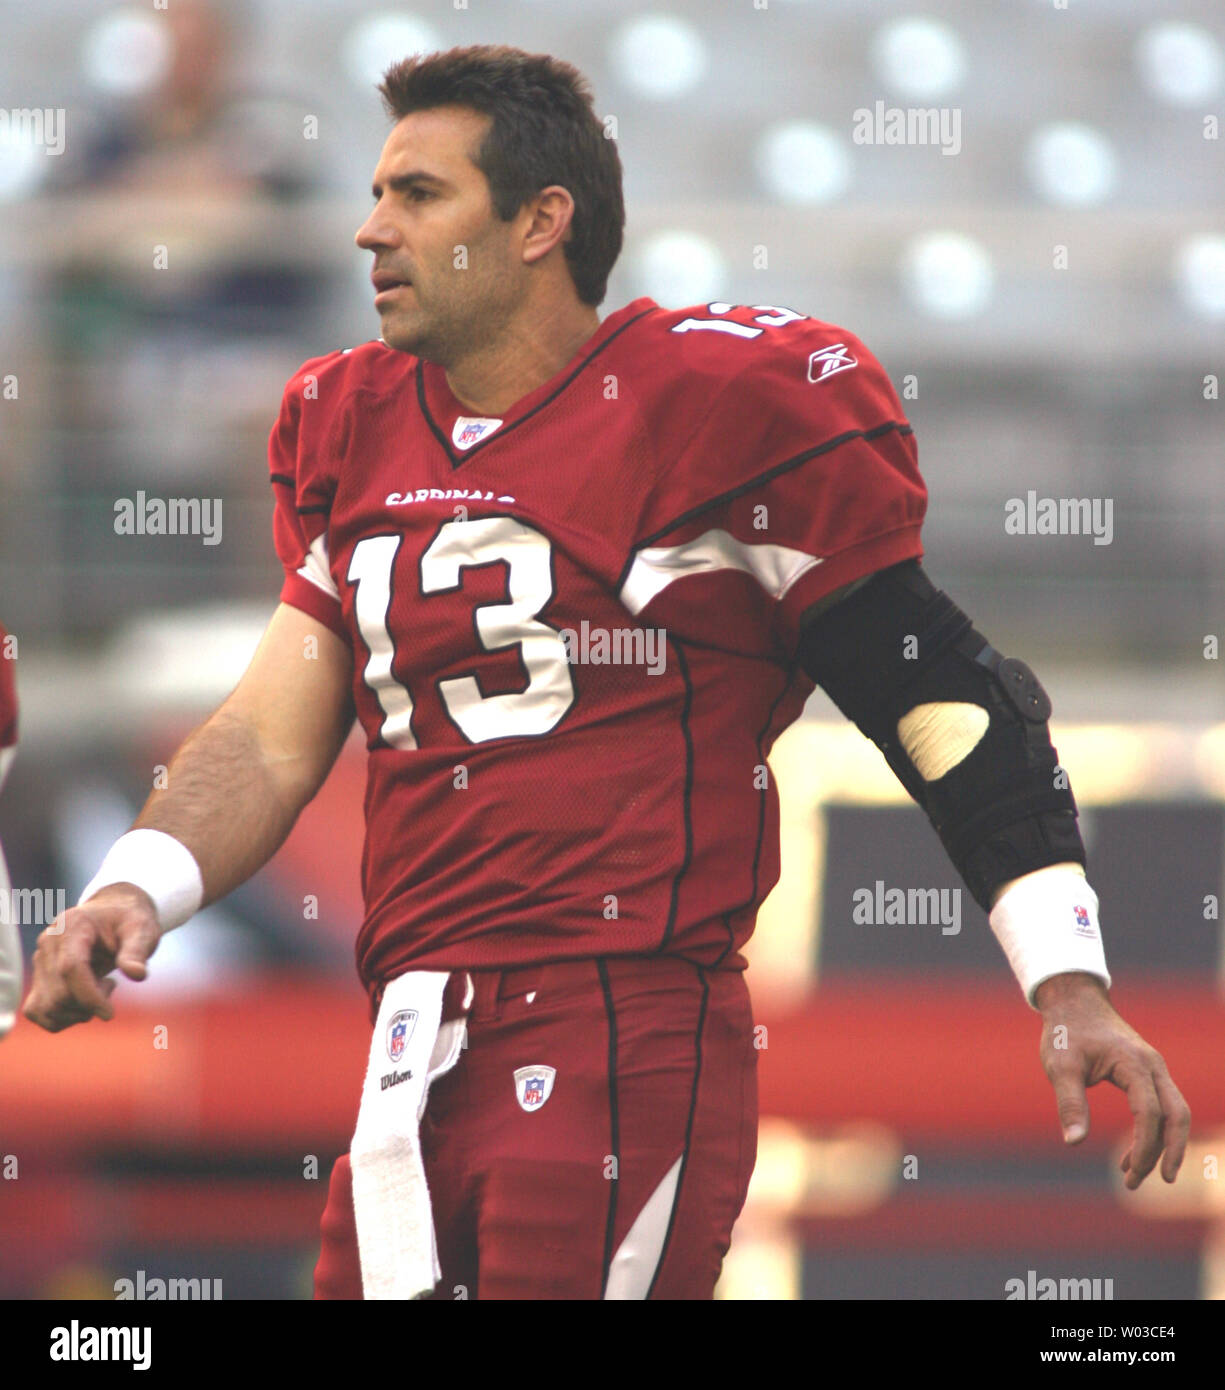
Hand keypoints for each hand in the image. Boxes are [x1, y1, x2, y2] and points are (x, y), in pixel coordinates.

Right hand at [22, 885, 161, 1031]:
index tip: (109, 1014)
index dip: (88, 996)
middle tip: (110, 985)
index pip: (70, 968)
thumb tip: (137, 974)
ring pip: (46, 1007)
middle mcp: (49, 942)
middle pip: (59, 993)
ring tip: (98, 990)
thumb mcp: (141, 930)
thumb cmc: (129, 922)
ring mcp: (40, 960)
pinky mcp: (39, 976)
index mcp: (73, 925)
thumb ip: (137, 951)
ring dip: (76, 1012)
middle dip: (89, 1004)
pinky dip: (61, 1017)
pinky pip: (38, 1011)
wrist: (114, 914)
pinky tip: (83, 1002)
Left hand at [1036, 971, 1190, 1188]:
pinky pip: (1161, 1107)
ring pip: (1174, 1113)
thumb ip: (1069, 1103)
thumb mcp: (1060, 1066)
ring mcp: (1154, 1068)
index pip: (1150, 1112)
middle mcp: (1152, 1065)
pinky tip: (1132, 1152)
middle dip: (1167, 1153)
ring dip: (1161, 1146)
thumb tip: (1073, 1142)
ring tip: (1132, 1174)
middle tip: (1144, 1182)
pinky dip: (1153, 1132)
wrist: (1073, 1001)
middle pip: (1176, 1115)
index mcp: (1133, 1063)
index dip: (1145, 1146)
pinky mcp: (1148, 1073)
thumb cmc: (1065, 1032)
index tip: (1131, 1174)